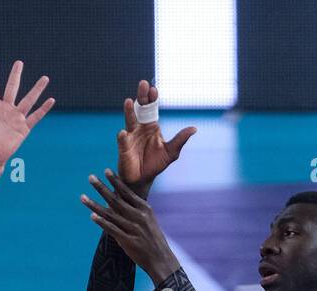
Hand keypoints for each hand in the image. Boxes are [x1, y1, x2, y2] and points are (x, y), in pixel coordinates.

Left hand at [0, 60, 54, 171]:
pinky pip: (35, 116)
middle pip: (12, 88)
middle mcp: (5, 109)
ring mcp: (16, 117)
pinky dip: (43, 109)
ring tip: (45, 78)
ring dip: (37, 89)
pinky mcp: (24, 128)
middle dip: (15, 75)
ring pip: (28, 99)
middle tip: (19, 62)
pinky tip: (51, 100)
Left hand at [81, 169, 180, 283]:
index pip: (127, 192)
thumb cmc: (153, 239)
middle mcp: (138, 216)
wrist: (161, 259)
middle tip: (90, 177)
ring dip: (94, 205)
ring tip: (82, 197)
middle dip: (102, 188)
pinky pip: (112, 229)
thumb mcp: (148, 220)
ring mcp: (132, 228)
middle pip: (116, 200)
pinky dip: (102, 222)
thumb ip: (135, 211)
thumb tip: (120, 203)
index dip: (116, 181)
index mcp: (145, 209)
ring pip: (110, 214)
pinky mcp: (127, 241)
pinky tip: (92, 216)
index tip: (106, 171)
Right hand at [117, 80, 195, 195]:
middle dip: (142, 97)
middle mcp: (140, 128)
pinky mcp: (124, 148)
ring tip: (129, 101)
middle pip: (140, 109)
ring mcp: (130, 137)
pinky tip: (123, 133)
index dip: (153, 98)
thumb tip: (194, 129)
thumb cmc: (156, 164)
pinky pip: (123, 141)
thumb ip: (180, 140)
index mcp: (152, 126)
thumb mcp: (171, 152)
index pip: (152, 109)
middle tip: (143, 84)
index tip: (154, 89)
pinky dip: (122, 137)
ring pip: (129, 121)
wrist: (143, 179)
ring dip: (129, 111)